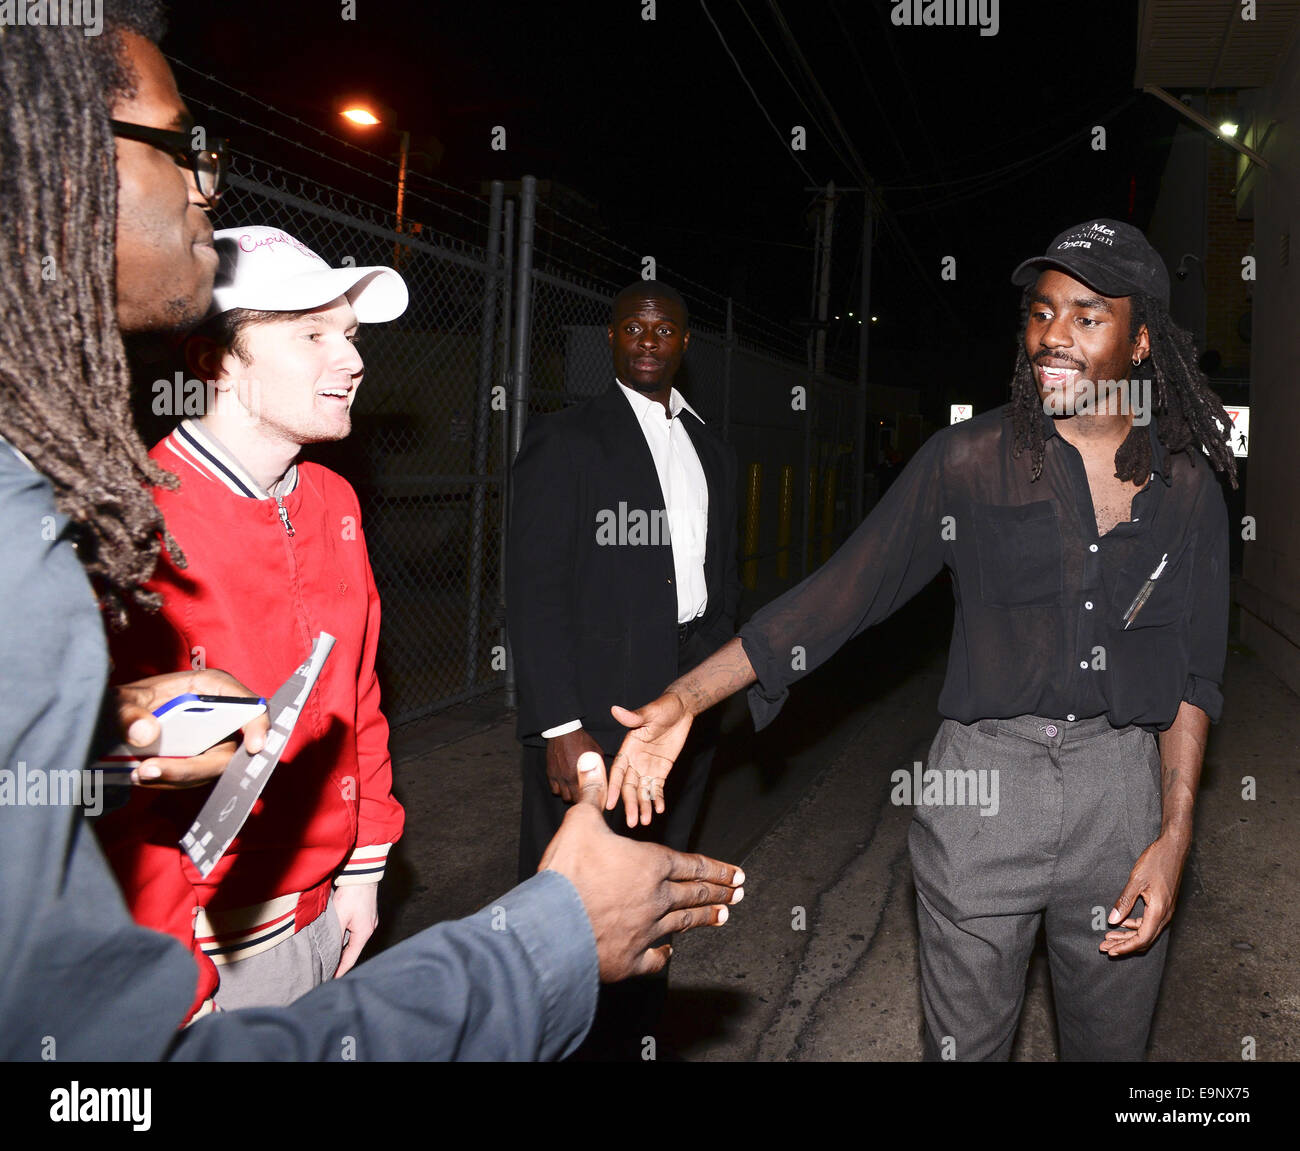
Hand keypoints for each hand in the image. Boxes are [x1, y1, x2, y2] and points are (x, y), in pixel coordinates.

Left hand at [114, 669, 269, 788]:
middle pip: (230, 748)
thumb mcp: (120, 701)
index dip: (257, 724)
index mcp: (210, 687)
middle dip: (193, 767)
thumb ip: (128, 714)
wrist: (117, 723)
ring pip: (211, 769)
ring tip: (138, 772)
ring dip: (176, 777)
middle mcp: (218, 714)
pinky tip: (142, 775)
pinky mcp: (199, 759)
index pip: (248, 704)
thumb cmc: (126, 704)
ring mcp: (211, 740)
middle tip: (150, 771)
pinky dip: (170, 781)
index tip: (253, 748)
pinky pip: (195, 777)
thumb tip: (146, 733)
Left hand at [332, 883, 379, 976]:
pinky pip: (356, 930)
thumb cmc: (352, 893)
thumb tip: (328, 950)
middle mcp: (369, 928)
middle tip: (327, 970)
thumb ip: (334, 935)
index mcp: (364, 932)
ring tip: (330, 955)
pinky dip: (346, 936)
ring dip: (343, 947)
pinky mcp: (366, 913)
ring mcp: (369, 920)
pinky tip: (338, 936)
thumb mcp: (339, 916)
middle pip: (353, 950)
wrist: (362, 873)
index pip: (351, 958)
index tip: (331, 980)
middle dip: (341, 960)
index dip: (340, 970)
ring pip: (354, 939)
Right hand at [539, 803, 744, 981]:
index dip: (716, 868)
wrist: (552, 927)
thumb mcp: (579, 822)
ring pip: (683, 923)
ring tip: (723, 917)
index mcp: (651, 864)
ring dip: (704, 918)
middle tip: (739, 893)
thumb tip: (589, 760)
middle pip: (695, 894)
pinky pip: (654, 957)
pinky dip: (663, 954)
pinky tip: (668, 951)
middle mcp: (656, 898)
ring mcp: (646, 931)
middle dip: (720, 891)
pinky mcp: (629, 959)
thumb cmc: (568, 872)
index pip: (692, 865)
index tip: (737, 873)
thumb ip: (591, 792)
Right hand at [545, 727, 606, 804]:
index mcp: (582, 774)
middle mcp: (569, 778)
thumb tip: (604, 778)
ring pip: (563, 796)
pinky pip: (554, 790)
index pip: (587, 796)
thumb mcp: (597, 752)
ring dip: (569, 795)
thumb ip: (599, 767)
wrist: (564, 732)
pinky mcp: (551, 774)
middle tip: (584, 793)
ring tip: (574, 789)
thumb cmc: (583, 740)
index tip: (593, 796)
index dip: (590, 798)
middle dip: (580, 798)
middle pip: (574, 799)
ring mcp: (559, 777)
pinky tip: (564, 784)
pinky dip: (559, 790)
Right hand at [607, 691, 693, 826]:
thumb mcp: (650, 712)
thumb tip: (616, 710)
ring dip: (643, 806)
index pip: (617, 771)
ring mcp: (647, 768)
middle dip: (630, 804)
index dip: (613, 787)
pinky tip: (658, 810)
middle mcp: (634, 761)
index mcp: (628, 749)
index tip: (609, 803)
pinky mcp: (661, 771)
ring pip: (642, 791)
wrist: (681, 710)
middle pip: (629, 786)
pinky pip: (657, 788)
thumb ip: (634, 716)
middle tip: (632, 821)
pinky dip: (657, 799)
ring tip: (644, 821)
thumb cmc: (663, 708)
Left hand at [1100, 833, 1189, 956]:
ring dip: (1128, 936)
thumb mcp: (1136, 880)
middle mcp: (1165, 914)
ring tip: (1110, 937)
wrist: (1173, 849)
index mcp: (1159, 910)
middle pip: (1144, 938)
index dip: (1126, 946)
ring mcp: (1166, 910)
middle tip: (1105, 947)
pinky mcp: (1163, 905)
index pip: (1142, 938)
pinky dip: (1134, 925)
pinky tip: (1122, 922)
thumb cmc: (1156, 861)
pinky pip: (1149, 922)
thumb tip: (1113, 919)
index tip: (1111, 950)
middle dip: (1124, 944)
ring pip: (1146, 931)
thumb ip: (1124, 901)